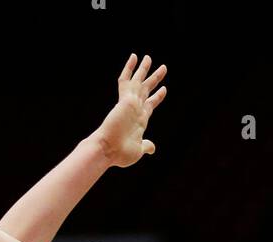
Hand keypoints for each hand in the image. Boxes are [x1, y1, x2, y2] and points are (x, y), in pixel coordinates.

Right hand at [95, 53, 166, 167]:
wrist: (109, 149)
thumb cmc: (121, 153)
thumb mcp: (139, 149)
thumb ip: (146, 146)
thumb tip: (152, 148)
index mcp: (140, 120)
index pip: (150, 104)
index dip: (157, 97)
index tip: (164, 89)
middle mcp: (135, 109)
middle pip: (146, 90)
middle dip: (155, 79)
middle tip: (163, 68)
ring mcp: (130, 103)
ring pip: (139, 81)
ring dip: (145, 69)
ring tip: (149, 57)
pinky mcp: (125, 99)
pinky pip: (126, 80)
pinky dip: (130, 68)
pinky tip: (134, 57)